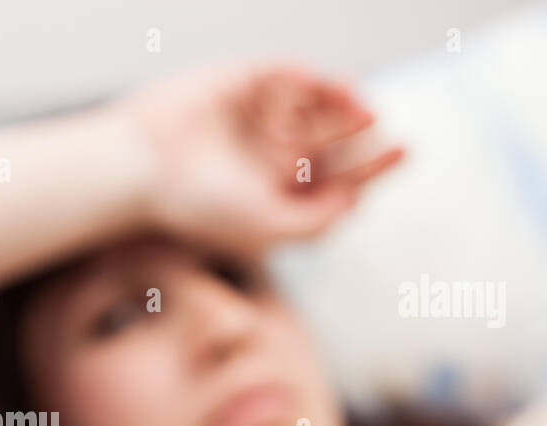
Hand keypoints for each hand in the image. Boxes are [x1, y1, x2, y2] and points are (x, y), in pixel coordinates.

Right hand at [119, 64, 403, 255]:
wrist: (142, 169)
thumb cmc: (194, 207)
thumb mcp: (264, 228)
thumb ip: (314, 222)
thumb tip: (355, 202)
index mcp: (276, 190)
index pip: (335, 175)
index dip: (373, 164)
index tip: (404, 150)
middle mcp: (269, 152)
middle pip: (332, 138)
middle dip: (360, 130)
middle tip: (378, 124)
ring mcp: (256, 116)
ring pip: (313, 105)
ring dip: (339, 102)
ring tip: (359, 106)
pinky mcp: (239, 84)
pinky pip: (283, 76)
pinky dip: (305, 79)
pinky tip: (323, 86)